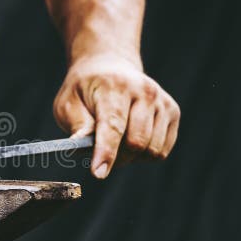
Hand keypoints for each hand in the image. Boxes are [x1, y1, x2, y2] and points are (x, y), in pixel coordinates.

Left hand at [53, 53, 179, 178]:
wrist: (109, 67)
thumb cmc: (85, 90)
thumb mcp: (68, 104)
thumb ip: (76, 125)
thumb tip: (80, 147)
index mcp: (114, 86)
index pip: (113, 125)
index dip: (106, 152)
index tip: (98, 173)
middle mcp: (144, 91)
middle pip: (136, 143)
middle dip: (117, 158)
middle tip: (99, 154)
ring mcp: (161, 101)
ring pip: (152, 150)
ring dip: (131, 157)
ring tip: (116, 142)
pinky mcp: (172, 111)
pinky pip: (162, 151)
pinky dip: (145, 154)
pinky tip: (131, 138)